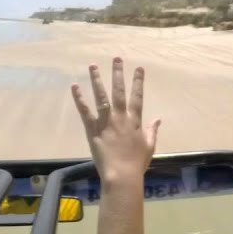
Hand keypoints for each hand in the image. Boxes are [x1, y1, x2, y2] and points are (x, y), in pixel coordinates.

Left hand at [71, 58, 160, 184]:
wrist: (122, 174)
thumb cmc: (137, 163)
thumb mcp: (149, 146)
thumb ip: (152, 131)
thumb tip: (158, 119)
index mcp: (135, 121)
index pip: (137, 97)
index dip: (138, 81)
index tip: (139, 68)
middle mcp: (120, 116)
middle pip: (119, 91)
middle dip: (118, 73)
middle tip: (117, 58)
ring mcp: (106, 121)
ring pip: (101, 96)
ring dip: (97, 79)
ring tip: (93, 65)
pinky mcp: (92, 128)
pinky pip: (85, 111)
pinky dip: (79, 98)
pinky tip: (75, 86)